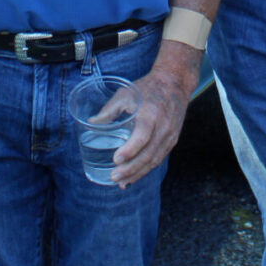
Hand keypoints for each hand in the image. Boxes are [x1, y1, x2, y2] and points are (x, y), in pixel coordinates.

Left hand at [110, 46, 197, 186]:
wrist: (175, 83)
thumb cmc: (147, 88)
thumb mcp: (126, 94)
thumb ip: (109, 110)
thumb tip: (91, 123)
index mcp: (151, 113)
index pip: (143, 136)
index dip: (130, 150)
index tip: (116, 159)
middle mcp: (163, 127)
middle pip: (148, 154)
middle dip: (130, 169)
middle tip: (114, 176)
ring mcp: (170, 135)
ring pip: (154, 160)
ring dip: (137, 173)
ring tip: (121, 182)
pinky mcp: (172, 140)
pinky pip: (159, 158)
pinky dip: (146, 170)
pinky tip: (133, 177)